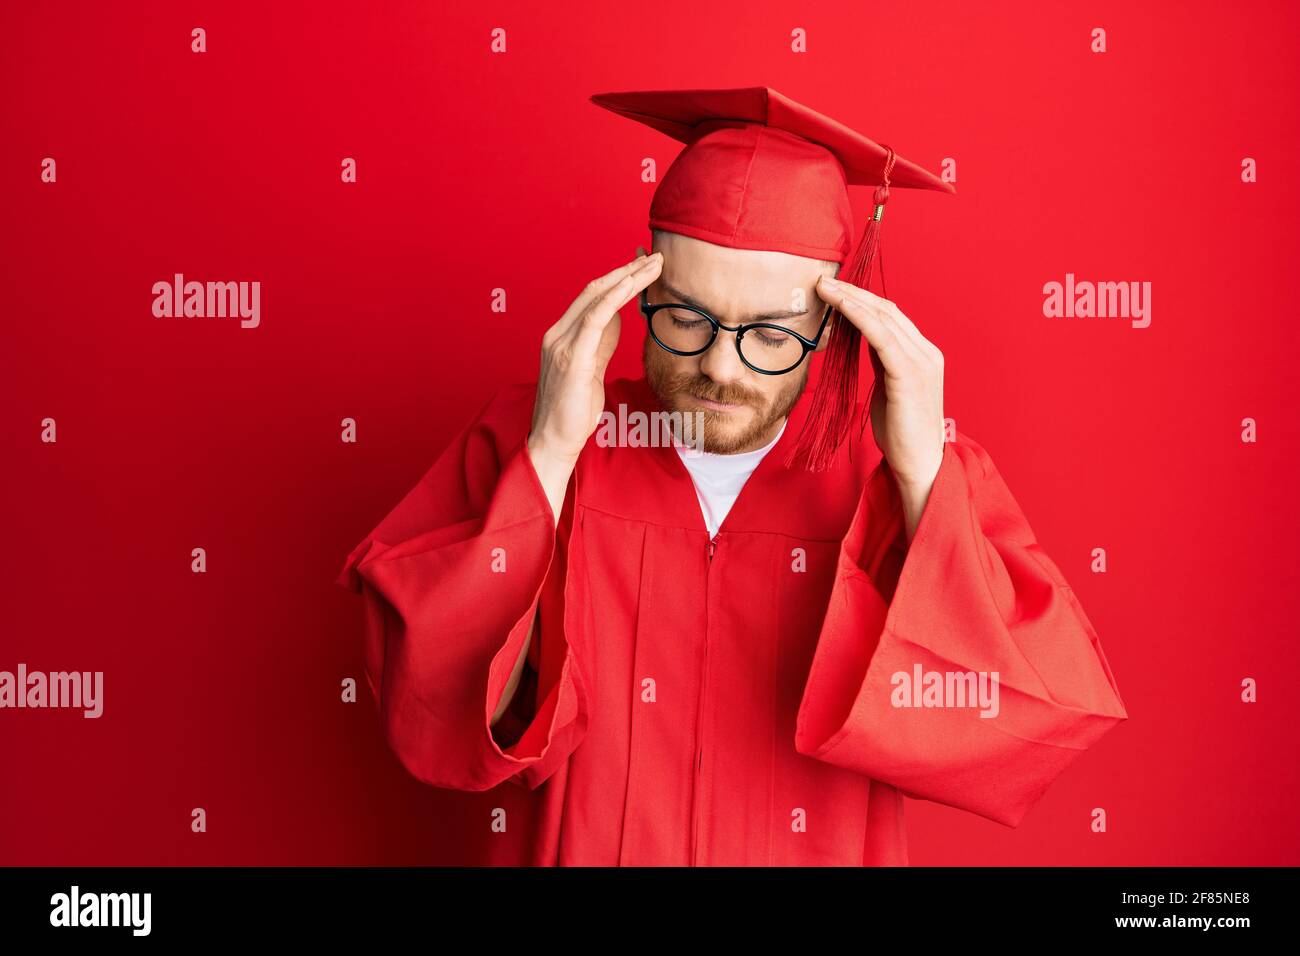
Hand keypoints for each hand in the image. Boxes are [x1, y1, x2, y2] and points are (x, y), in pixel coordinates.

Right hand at [526, 251, 662, 518]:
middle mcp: (557, 334)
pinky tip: (635, 286)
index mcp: (561, 336)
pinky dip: (616, 297)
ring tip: (653, 267)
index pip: (591, 298)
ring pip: (596, 298)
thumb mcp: (591, 369)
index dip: (618, 279)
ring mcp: (561, 344)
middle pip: (594, 290)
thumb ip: (600, 343)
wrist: (554, 441)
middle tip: (655, 259)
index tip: (643, 267)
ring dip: (627, 279)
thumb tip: (617, 319)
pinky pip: (595, 318)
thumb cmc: (573, 411)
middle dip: (626, 271)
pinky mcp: (572, 358)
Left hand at [815, 276, 944, 535]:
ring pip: (884, 318)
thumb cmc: (901, 432)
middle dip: (853, 293)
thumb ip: (881, 364)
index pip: (891, 317)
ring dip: (851, 300)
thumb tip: (860, 341)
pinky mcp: (910, 374)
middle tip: (822, 282)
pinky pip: (882, 337)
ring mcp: (922, 361)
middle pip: (887, 310)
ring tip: (824, 289)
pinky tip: (840, 308)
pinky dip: (860, 318)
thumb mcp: (888, 389)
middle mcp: (927, 352)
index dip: (861, 300)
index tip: (833, 291)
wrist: (919, 464)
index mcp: (922, 355)